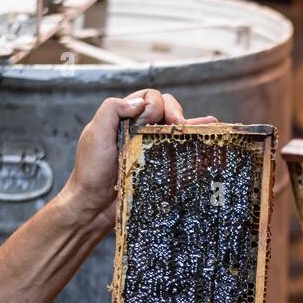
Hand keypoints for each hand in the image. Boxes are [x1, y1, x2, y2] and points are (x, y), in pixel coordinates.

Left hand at [59, 89, 217, 229]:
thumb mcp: (95, 133)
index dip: (154, 103)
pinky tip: (211, 130)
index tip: (150, 119)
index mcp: (124, 119)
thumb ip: (112, 109)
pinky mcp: (161, 167)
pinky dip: (197, 139)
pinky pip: (181, 150)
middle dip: (175, 111)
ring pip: (176, 127)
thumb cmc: (91, 172)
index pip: (148, 97)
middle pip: (166, 109)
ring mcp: (152, 149)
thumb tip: (141, 102)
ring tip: (208, 124)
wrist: (94, 206)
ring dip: (191, 122)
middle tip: (178, 124)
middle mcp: (140, 131)